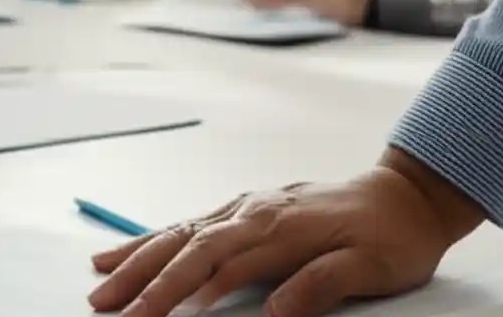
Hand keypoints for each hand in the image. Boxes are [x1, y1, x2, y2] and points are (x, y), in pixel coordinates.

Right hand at [88, 150, 484, 316]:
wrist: (403, 197)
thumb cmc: (390, 238)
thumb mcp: (371, 269)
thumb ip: (320, 286)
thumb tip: (273, 312)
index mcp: (280, 229)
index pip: (216, 266)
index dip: (180, 293)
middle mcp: (253, 213)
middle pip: (185, 245)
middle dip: (141, 277)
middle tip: (104, 305)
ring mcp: (245, 208)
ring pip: (179, 231)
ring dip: (137, 257)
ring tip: (99, 279)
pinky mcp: (244, 209)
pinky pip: (189, 224)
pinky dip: (154, 239)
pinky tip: (130, 251)